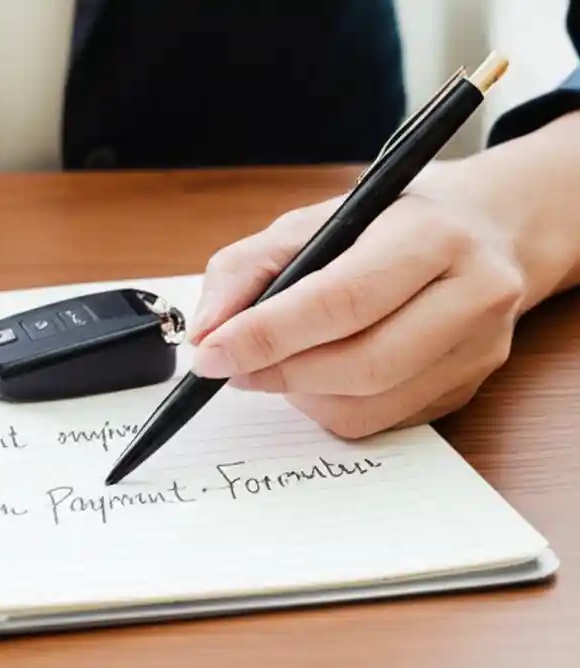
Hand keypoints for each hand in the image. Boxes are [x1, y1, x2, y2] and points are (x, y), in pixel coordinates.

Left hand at [185, 169, 530, 437]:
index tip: (211, 353)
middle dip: (279, 372)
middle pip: (362, 362)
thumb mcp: (310, 221)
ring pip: (370, 404)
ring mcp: (479, 348)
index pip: (340, 300)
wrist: (484, 233)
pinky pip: (382, 421)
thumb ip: (245, 269)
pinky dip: (331, 407)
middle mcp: (472, 293)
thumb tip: (206, 331)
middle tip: (232, 367)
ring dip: (302, 394)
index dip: (267, 334)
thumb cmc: (386, 225)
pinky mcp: (469, 388)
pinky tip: (318, 376)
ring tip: (274, 366)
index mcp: (432, 236)